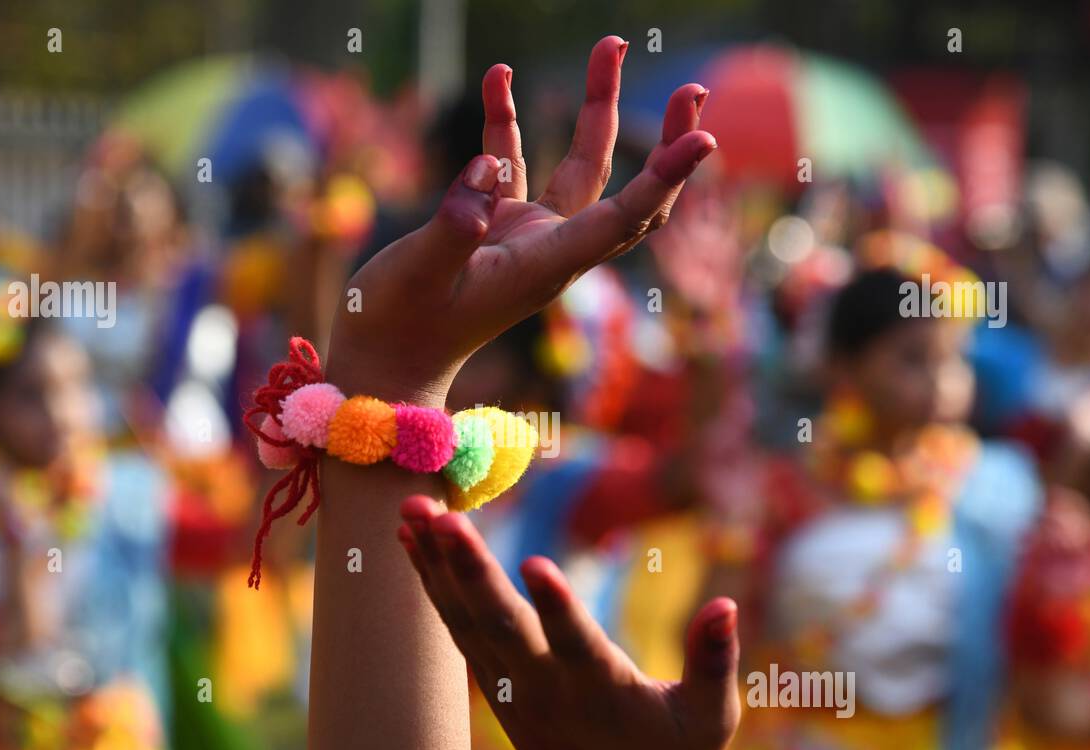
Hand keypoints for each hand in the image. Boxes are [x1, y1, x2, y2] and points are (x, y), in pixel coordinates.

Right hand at [327, 36, 715, 401]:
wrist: (385, 361)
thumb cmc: (396, 327)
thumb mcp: (415, 275)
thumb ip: (454, 224)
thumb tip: (489, 168)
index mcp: (544, 267)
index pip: (620, 219)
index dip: (664, 178)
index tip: (704, 137)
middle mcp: (550, 251)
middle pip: (626, 192)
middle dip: (662, 142)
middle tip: (693, 90)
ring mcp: (528, 237)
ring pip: (581, 168)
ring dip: (597, 111)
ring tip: (609, 48)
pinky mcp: (498, 228)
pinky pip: (517, 166)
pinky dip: (511, 125)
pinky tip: (500, 79)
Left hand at [396, 495, 740, 749]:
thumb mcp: (709, 720)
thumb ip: (713, 662)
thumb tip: (724, 604)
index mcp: (601, 691)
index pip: (576, 644)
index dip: (558, 605)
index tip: (534, 560)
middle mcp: (545, 685)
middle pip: (501, 624)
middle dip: (471, 571)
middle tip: (443, 517)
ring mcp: (509, 684)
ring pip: (465, 620)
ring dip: (436, 565)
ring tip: (411, 510)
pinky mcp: (491, 681)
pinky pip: (455, 625)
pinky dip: (432, 583)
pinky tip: (411, 540)